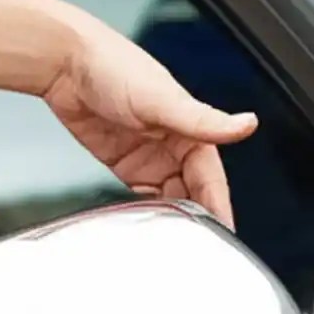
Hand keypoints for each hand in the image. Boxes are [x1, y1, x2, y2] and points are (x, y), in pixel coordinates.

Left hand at [42, 20, 258, 228]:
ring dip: (171, 218)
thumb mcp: (161, 99)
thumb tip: (247, 125)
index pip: (211, 178)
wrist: (66, 65)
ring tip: (172, 243)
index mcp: (191, 129)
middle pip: (192, 192)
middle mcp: (173, 143)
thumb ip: (202, 120)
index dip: (218, 206)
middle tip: (196, 248)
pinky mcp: (122, 162)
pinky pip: (140, 194)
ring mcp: (148, 155)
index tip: (224, 233)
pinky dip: (146, 210)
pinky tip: (146, 225)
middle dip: (196, 219)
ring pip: (168, 196)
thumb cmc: (115, 67)